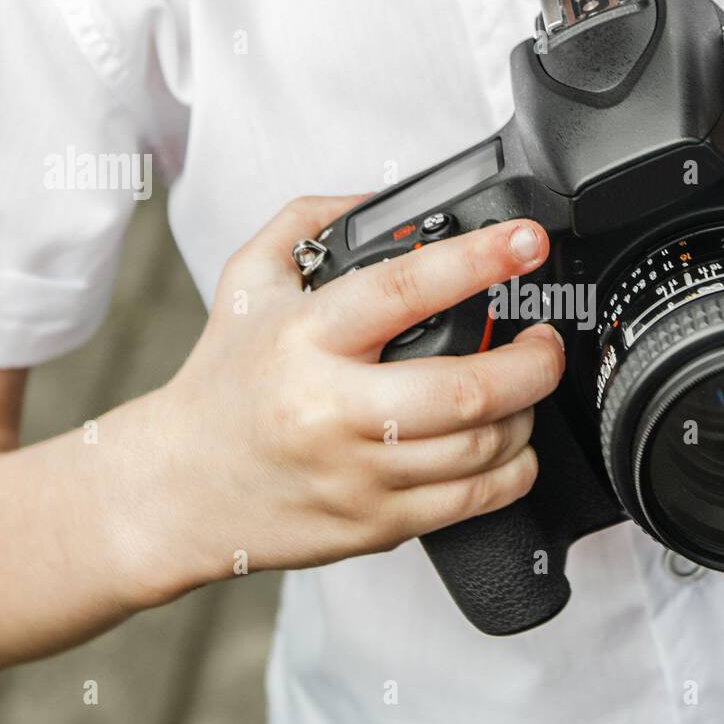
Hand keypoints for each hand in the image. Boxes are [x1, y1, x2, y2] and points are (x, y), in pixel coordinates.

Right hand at [145, 197, 564, 600]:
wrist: (177, 488)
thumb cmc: (221, 384)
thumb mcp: (246, 282)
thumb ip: (309, 223)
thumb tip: (380, 199)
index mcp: (305, 338)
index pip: (405, 289)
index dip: (479, 260)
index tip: (527, 242)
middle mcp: (333, 408)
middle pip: (468, 389)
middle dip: (535, 361)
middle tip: (546, 339)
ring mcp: (358, 474)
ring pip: (483, 447)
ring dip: (527, 413)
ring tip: (525, 389)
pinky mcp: (377, 524)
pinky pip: (473, 501)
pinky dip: (513, 470)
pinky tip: (509, 445)